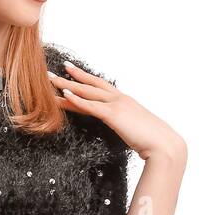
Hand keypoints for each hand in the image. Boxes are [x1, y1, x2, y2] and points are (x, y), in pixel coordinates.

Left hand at [48, 61, 186, 162]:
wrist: (165, 145)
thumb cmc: (152, 140)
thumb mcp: (135, 127)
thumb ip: (125, 123)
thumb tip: (121, 126)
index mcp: (125, 101)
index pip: (100, 87)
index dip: (85, 79)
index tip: (71, 72)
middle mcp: (120, 98)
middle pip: (90, 84)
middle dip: (71, 76)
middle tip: (52, 70)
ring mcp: (117, 105)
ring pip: (87, 92)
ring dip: (66, 84)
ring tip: (49, 79)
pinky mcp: (114, 114)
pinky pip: (91, 105)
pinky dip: (76, 99)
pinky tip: (64, 94)